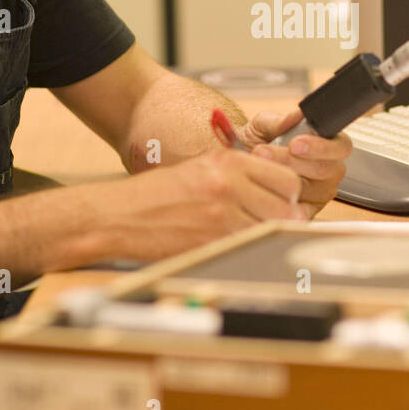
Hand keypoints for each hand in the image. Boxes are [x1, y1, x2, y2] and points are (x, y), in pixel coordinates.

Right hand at [81, 147, 307, 263]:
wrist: (119, 215)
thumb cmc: (155, 194)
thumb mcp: (200, 168)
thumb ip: (238, 176)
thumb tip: (276, 193)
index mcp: (228, 161)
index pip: (286, 177)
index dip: (289, 194)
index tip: (285, 201)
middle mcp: (229, 183)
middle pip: (286, 205)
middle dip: (284, 217)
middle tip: (272, 222)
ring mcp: (222, 214)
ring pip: (271, 228)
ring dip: (266, 234)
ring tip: (247, 233)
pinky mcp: (213, 241)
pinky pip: (249, 247)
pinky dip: (247, 248)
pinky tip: (232, 244)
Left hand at [241, 109, 351, 218]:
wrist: (237, 166)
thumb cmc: (259, 143)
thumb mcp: (264, 126)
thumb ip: (279, 120)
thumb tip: (296, 115)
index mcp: (329, 145)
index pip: (341, 147)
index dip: (320, 146)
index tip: (295, 144)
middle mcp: (330, 171)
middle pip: (325, 170)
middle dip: (293, 161)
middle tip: (266, 153)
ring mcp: (320, 194)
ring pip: (309, 190)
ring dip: (282, 178)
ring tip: (259, 167)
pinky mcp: (306, 213)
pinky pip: (299, 211)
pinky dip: (280, 200)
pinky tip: (265, 190)